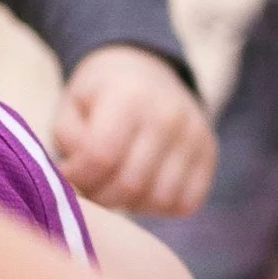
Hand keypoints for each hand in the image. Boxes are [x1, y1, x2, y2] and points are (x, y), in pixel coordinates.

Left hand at [54, 46, 214, 215]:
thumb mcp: (71, 106)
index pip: (101, 157)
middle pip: (130, 184)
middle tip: (89, 186)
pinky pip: (185, 203)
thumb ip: (70, 141)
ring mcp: (196, 136)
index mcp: (130, 96)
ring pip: (159, 199)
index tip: (68, 172)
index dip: (77, 176)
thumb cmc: (101, 96)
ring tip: (115, 187)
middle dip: (101, 196)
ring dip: (130, 205)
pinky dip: (159, 206)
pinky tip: (142, 189)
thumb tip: (79, 180)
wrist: (148, 72)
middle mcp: (170, 115)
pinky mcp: (209, 155)